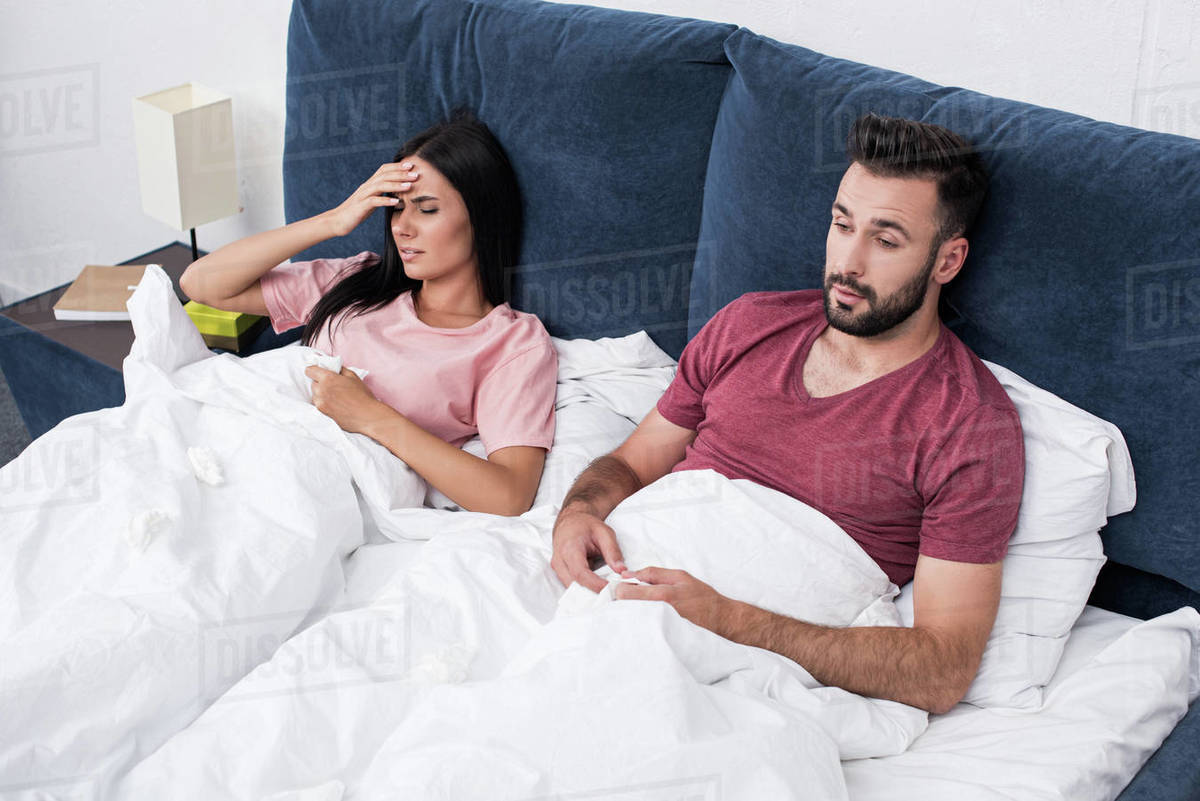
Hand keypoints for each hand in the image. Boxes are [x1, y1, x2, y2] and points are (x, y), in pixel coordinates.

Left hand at [305, 364, 391, 434]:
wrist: (367, 416)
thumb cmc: (362, 396)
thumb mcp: (353, 376)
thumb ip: (339, 369)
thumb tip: (331, 365)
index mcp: (328, 378)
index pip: (309, 370)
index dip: (315, 370)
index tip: (320, 372)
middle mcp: (321, 390)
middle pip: (313, 383)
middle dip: (321, 383)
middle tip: (333, 386)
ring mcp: (320, 403)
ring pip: (315, 395)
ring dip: (321, 394)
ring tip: (336, 397)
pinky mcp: (322, 413)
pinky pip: (318, 404)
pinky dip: (324, 403)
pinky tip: (335, 405)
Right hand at [326, 162, 419, 237]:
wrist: (337, 221)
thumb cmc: (356, 212)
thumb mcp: (371, 202)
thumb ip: (381, 196)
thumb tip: (397, 195)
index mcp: (369, 184)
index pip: (383, 170)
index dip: (397, 166)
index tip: (411, 165)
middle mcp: (366, 187)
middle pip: (384, 175)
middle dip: (400, 174)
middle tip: (416, 174)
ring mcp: (362, 196)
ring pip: (380, 185)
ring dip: (396, 185)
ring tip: (409, 186)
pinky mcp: (360, 207)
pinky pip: (373, 201)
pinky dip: (385, 201)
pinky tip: (396, 202)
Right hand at [550, 507, 626, 592]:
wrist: (571, 521)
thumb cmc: (586, 526)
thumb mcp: (604, 533)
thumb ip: (613, 551)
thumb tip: (621, 570)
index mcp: (569, 549)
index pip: (580, 573)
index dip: (595, 585)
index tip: (611, 589)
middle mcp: (559, 561)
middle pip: (574, 585)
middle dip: (592, 593)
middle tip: (611, 595)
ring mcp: (557, 568)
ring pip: (571, 588)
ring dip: (588, 593)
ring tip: (606, 592)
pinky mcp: (560, 573)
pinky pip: (571, 585)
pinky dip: (584, 589)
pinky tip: (597, 588)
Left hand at [614, 567, 736, 636]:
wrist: (722, 620)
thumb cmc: (702, 597)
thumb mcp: (680, 576)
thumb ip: (652, 573)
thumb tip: (628, 574)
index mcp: (661, 595)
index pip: (624, 593)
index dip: (619, 589)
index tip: (623, 588)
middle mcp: (658, 614)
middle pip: (622, 609)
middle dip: (622, 603)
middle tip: (630, 600)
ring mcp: (659, 630)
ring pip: (630, 621)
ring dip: (630, 614)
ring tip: (640, 610)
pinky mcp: (661, 639)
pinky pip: (641, 631)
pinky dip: (639, 625)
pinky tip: (647, 621)